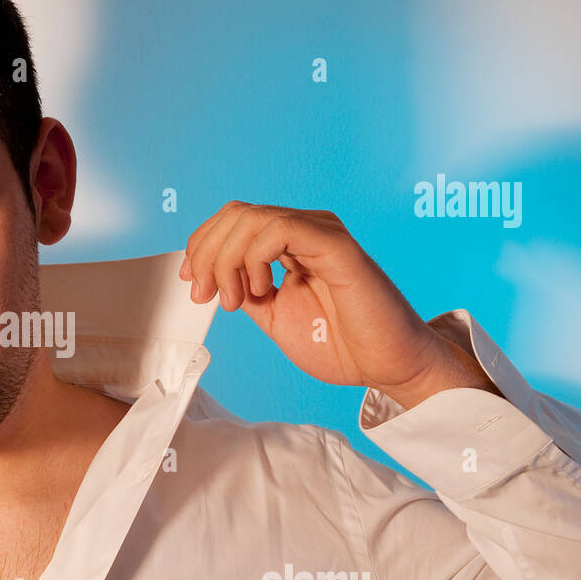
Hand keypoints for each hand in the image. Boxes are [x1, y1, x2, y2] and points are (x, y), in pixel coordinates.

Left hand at [179, 201, 499, 408]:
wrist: (386, 366)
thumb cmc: (340, 344)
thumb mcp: (274, 316)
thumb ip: (246, 292)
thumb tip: (211, 279)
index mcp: (290, 244)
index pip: (233, 222)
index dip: (202, 248)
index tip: (194, 285)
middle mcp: (305, 230)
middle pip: (235, 214)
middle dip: (207, 254)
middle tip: (206, 295)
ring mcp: (321, 233)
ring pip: (251, 218)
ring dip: (227, 260)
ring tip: (235, 300)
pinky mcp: (336, 246)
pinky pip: (281, 228)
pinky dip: (255, 257)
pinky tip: (260, 288)